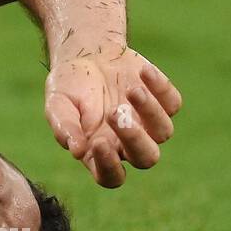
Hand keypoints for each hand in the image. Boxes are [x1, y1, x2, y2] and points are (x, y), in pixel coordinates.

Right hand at [44, 45, 182, 187]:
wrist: (87, 54)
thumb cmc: (69, 86)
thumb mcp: (57, 103)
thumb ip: (64, 127)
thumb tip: (76, 150)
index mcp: (100, 153)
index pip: (111, 176)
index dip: (108, 165)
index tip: (98, 141)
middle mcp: (126, 143)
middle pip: (146, 159)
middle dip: (135, 139)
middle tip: (115, 113)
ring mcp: (147, 124)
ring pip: (164, 132)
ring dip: (149, 112)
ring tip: (131, 90)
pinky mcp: (162, 101)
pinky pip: (172, 103)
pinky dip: (160, 88)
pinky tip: (142, 71)